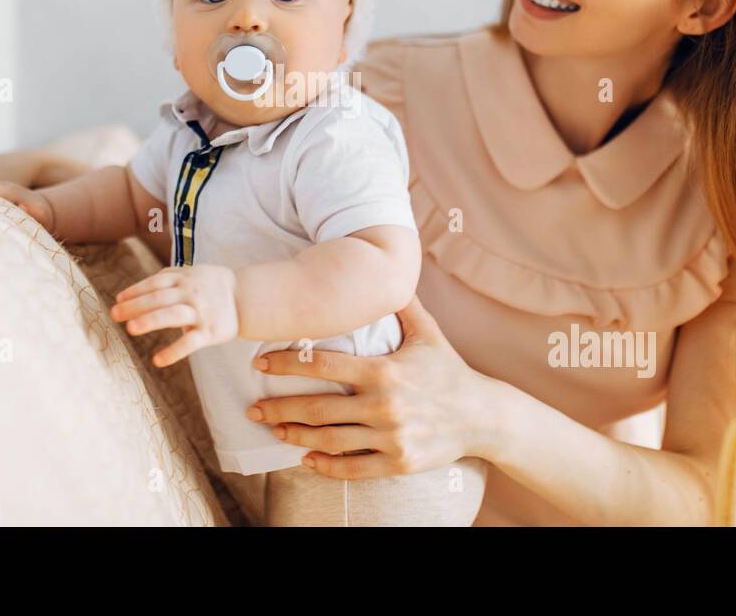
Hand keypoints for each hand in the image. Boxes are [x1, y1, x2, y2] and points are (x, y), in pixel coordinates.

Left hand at [112, 264, 238, 366]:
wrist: (246, 297)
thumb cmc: (212, 285)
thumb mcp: (192, 273)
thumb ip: (167, 277)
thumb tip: (132, 291)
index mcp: (184, 278)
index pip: (155, 283)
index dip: (135, 290)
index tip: (118, 300)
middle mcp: (190, 293)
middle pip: (158, 298)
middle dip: (135, 306)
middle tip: (115, 314)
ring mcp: (200, 312)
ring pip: (172, 315)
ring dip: (150, 320)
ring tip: (130, 329)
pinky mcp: (209, 331)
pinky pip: (190, 342)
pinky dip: (174, 351)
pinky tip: (158, 360)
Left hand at [245, 296, 492, 477]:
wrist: (483, 416)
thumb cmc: (448, 370)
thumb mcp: (428, 331)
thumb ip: (401, 303)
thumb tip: (382, 267)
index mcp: (385, 371)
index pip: (324, 365)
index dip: (288, 364)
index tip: (260, 363)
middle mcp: (384, 405)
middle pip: (318, 408)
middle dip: (279, 407)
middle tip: (252, 408)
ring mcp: (391, 436)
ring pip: (329, 440)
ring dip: (295, 436)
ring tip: (274, 429)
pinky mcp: (398, 463)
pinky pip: (353, 468)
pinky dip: (325, 466)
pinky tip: (306, 458)